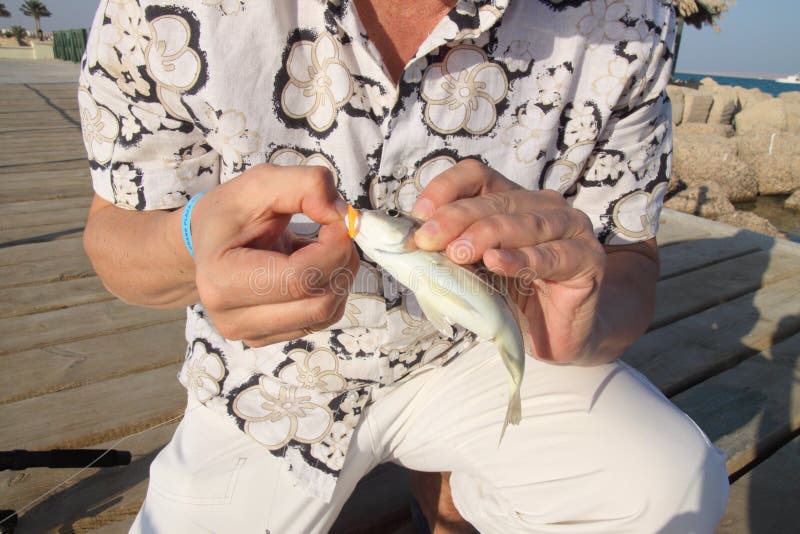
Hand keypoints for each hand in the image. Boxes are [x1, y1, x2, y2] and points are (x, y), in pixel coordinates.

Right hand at [191, 164, 358, 346]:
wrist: (206, 242)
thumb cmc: (230, 213)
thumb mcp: (262, 183)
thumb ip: (306, 185)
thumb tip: (341, 215)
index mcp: (221, 279)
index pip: (300, 279)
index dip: (334, 250)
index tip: (339, 222)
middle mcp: (232, 318)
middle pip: (319, 303)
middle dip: (343, 262)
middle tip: (338, 232)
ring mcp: (251, 335)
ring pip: (327, 314)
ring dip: (341, 276)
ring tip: (323, 247)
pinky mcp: (270, 338)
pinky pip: (323, 320)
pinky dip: (331, 290)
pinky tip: (313, 267)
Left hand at [411, 159, 606, 363]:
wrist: (557, 336)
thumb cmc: (512, 298)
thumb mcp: (474, 270)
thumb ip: (451, 251)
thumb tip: (410, 243)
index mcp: (512, 199)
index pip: (477, 175)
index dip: (447, 188)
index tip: (419, 215)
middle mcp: (543, 205)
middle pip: (497, 201)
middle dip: (457, 219)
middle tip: (428, 241)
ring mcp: (571, 228)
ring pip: (526, 222)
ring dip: (487, 235)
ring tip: (458, 253)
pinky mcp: (589, 258)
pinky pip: (555, 255)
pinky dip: (523, 259)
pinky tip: (498, 263)